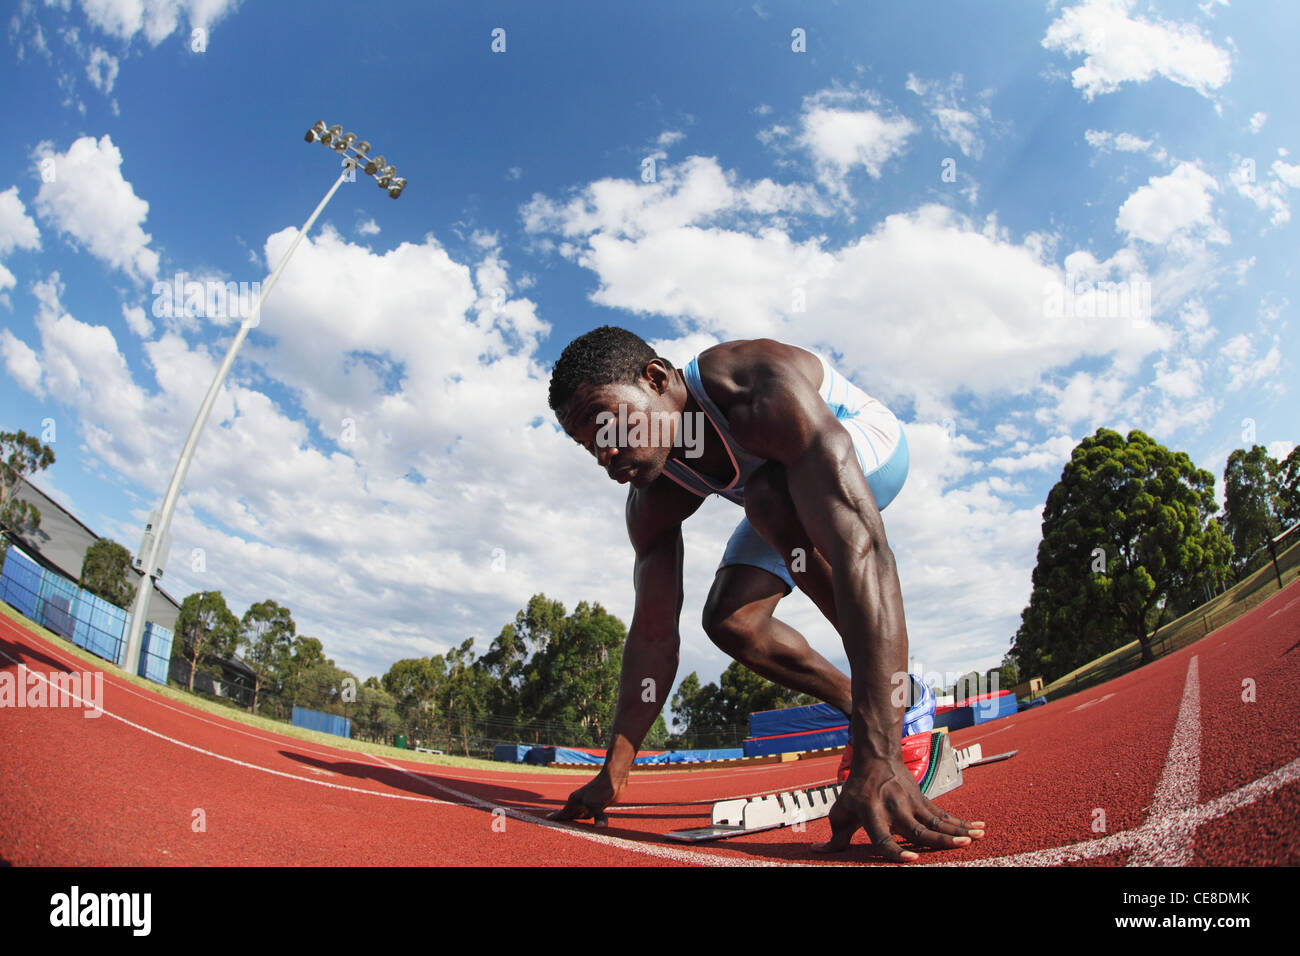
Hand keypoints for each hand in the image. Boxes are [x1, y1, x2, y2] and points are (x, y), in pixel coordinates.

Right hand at [547, 770, 625, 825]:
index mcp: (574, 802)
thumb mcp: (596, 804)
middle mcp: (579, 803)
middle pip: (570, 815)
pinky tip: (591, 825)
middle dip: (565, 822)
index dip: (555, 817)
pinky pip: (590, 815)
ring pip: (580, 815)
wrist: (614, 777)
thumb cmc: (601, 789)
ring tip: (571, 829)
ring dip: (577, 821)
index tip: (546, 819)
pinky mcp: (598, 805)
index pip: (562, 813)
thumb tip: (600, 827)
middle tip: (558, 830)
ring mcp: (588, 804)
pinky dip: (588, 820)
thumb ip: (597, 817)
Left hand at [815, 752, 984, 861]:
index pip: (883, 837)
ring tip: (978, 837)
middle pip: (918, 829)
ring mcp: (911, 804)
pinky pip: (944, 815)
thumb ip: (835, 836)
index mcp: (872, 813)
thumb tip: (818, 852)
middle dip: (939, 839)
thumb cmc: (856, 789)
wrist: (875, 755)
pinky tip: (980, 828)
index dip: (895, 849)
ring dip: (958, 830)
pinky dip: (962, 822)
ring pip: (936, 821)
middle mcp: (894, 808)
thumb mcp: (841, 810)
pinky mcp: (923, 801)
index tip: (910, 859)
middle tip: (960, 846)